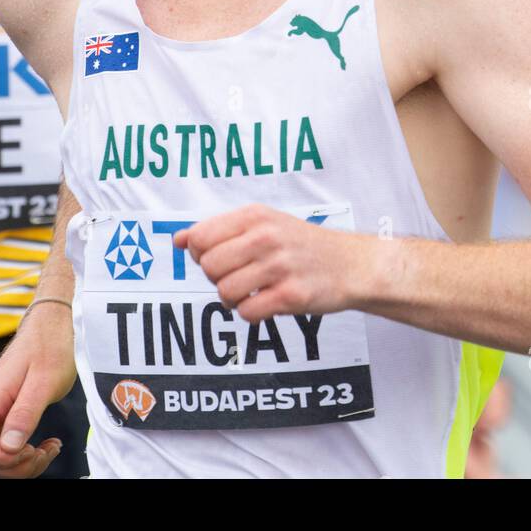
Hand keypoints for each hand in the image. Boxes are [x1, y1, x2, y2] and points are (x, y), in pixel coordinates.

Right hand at [0, 300, 76, 477]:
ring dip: (19, 465)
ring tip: (48, 449)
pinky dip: (21, 455)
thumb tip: (9, 447)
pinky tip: (43, 445)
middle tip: (45, 452)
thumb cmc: (49, 348)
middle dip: (13, 468)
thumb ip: (25, 413)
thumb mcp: (44, 381)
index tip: (32, 449)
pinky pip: (1, 447)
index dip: (3, 458)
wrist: (49, 328)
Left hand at [175, 204, 368, 321]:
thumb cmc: (302, 244)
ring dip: (234, 299)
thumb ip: (220, 230)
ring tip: (253, 291)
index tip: (220, 259)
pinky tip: (267, 303)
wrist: (352, 264)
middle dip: (217, 278)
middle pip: (208, 267)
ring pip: (224, 292)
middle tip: (240, 277)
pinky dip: (251, 314)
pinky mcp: (291, 295)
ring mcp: (279, 266)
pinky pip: (247, 312)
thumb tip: (177, 240)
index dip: (200, 255)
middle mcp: (266, 237)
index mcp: (255, 216)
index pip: (199, 238)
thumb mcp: (264, 223)